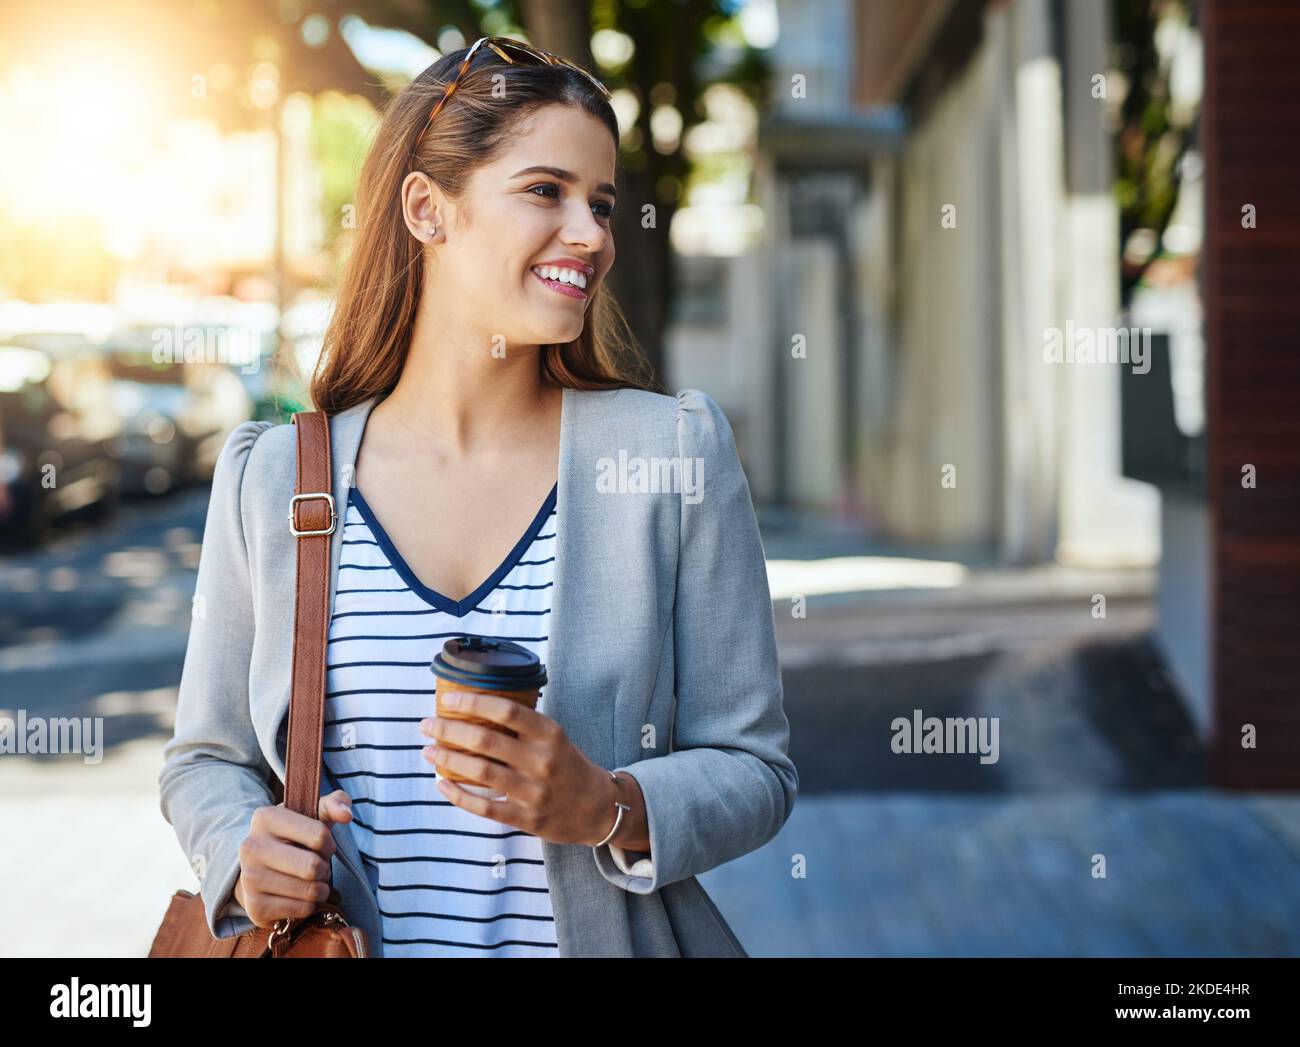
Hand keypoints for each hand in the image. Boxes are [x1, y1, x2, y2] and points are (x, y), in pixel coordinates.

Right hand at [232, 789, 352, 927]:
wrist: (260, 868)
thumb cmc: (293, 837)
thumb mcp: (311, 814)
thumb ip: (334, 804)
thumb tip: (346, 815)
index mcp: (265, 817)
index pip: (319, 835)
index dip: (329, 844)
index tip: (321, 846)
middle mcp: (251, 847)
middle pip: (313, 867)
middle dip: (324, 868)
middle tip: (317, 866)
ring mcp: (249, 879)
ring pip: (310, 891)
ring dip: (320, 888)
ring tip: (309, 881)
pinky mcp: (255, 907)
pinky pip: (302, 909)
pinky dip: (309, 904)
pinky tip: (299, 896)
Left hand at [420, 691, 622, 846]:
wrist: (598, 808)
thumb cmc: (568, 765)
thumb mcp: (554, 737)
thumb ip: (523, 726)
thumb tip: (476, 708)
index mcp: (550, 734)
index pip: (507, 710)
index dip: (474, 702)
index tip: (447, 699)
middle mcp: (542, 760)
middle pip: (486, 740)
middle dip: (449, 730)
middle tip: (427, 724)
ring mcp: (534, 791)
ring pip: (482, 772)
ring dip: (448, 759)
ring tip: (428, 750)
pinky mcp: (527, 818)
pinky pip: (485, 807)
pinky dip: (459, 795)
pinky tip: (442, 784)